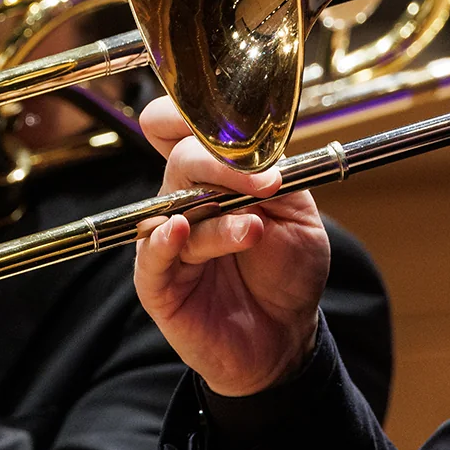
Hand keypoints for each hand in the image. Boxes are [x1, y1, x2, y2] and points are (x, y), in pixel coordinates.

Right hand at [131, 98, 329, 397]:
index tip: (227, 116)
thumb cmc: (287, 271)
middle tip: (265, 183)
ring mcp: (168, 240)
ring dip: (214, 214)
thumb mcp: (297, 214)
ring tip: (253, 229)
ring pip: (172, 206)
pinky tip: (182, 232)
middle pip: (179, 159)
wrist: (286, 337)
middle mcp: (184, 200)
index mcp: (213, 176)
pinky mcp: (159, 282)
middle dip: (220, 163)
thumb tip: (257, 155)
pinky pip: (152, 253)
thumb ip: (278, 177)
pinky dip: (165, 240)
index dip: (189, 113)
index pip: (179, 128)